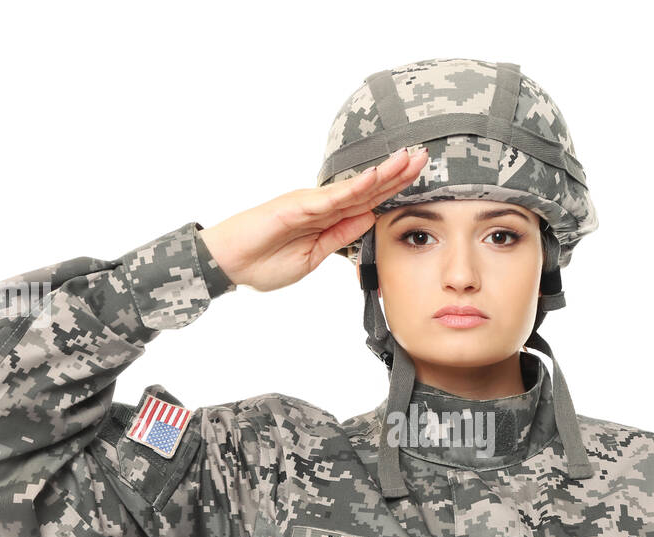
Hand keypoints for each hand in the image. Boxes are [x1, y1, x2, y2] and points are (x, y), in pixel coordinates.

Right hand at [197, 146, 427, 292]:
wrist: (229, 264)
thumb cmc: (264, 262)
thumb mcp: (313, 256)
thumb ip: (340, 236)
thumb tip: (369, 219)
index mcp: (326, 218)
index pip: (367, 201)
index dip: (393, 188)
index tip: (418, 176)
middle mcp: (321, 205)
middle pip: (367, 187)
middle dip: (398, 172)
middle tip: (425, 155)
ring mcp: (309, 203)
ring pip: (355, 187)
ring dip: (383, 172)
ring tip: (409, 158)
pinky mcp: (296, 206)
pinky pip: (332, 197)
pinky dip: (355, 187)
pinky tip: (376, 177)